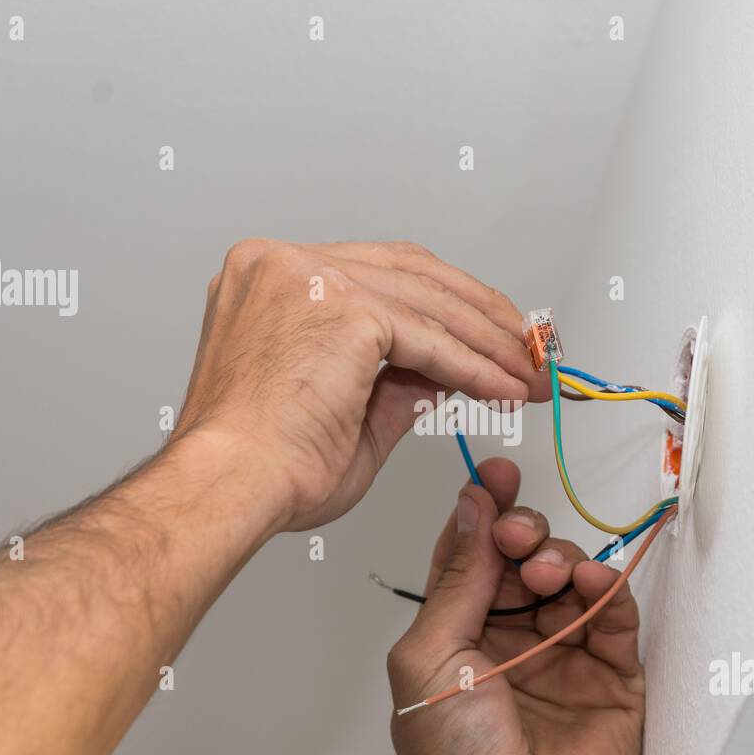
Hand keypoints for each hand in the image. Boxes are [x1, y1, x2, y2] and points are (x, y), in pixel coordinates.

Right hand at [170, 239, 547, 532]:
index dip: (443, 305)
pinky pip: (429, 337)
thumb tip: (448, 373)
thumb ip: (399, 382)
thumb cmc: (264, 467)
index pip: (381, 274)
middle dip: (479, 316)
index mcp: (271, 279)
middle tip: (523, 352)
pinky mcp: (340, 305)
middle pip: (412, 273)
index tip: (487, 337)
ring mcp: (308, 275)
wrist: (227, 490)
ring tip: (526, 375)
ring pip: (428, 301)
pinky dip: (474, 366)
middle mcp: (283, 263)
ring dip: (488, 343)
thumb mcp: (347, 411)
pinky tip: (503, 390)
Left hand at [387, 458, 645, 754]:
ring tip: (544, 572)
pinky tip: (589, 580)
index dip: (482, 511)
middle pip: (522, 558)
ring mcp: (561, 654)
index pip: (472, 555)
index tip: (493, 474)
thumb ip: (458, 579)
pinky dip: (606, 587)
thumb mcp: (433, 656)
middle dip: (522, 532)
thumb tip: (472, 511)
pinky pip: (613, 613)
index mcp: (458, 634)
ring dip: (558, 558)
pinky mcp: (609, 673)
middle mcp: (510, 639)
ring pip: (568, 576)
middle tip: (518, 533)